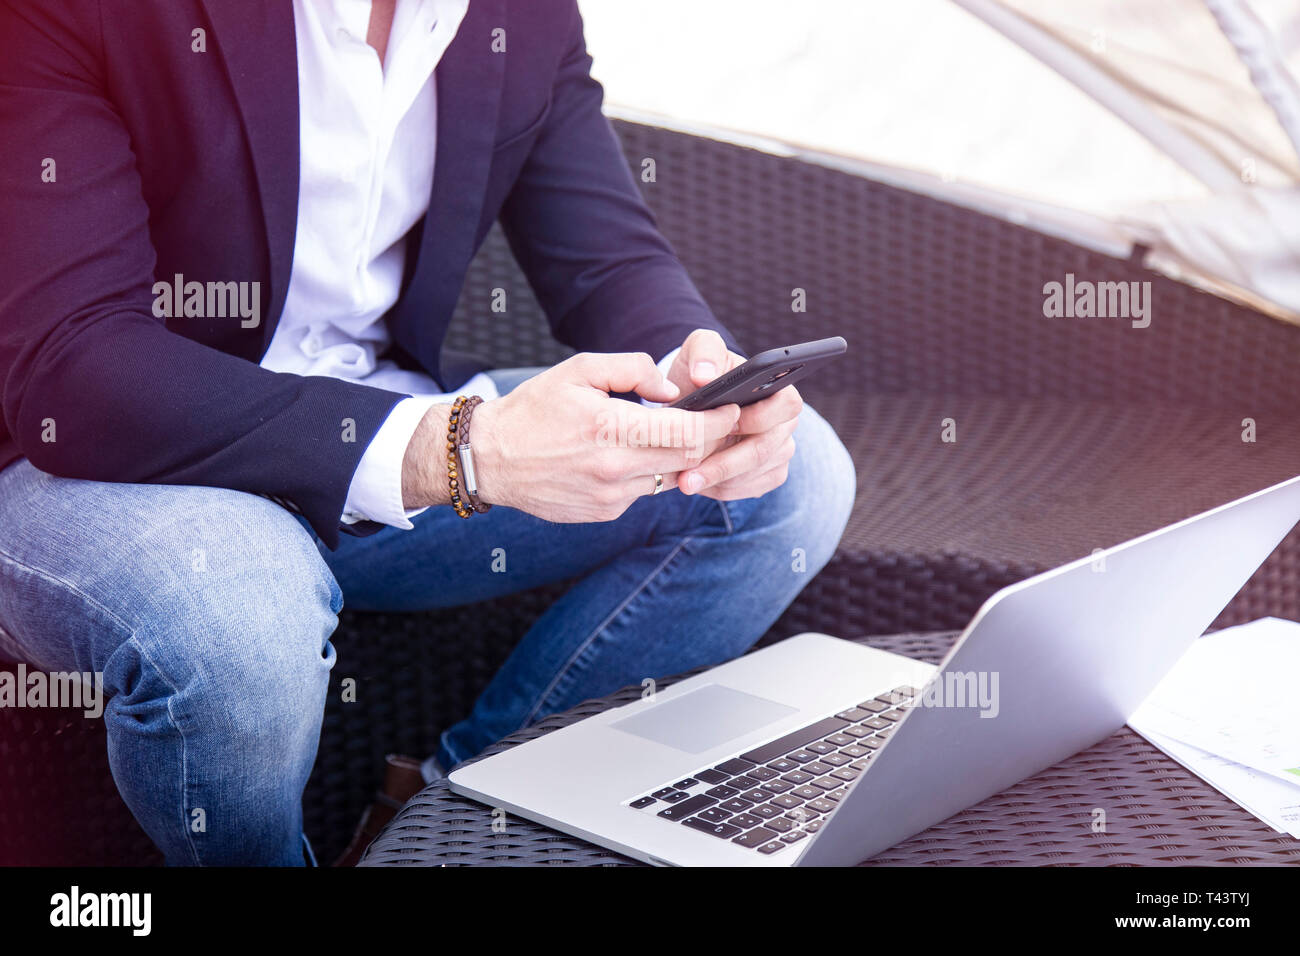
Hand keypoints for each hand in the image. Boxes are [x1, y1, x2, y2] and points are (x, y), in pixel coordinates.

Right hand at [432, 352, 739, 521]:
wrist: (488, 459)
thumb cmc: (533, 409)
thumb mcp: (578, 371)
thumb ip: (631, 370)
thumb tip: (671, 388)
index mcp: (610, 429)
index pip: (688, 433)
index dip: (720, 421)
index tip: (732, 408)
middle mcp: (614, 469)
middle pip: (689, 459)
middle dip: (712, 440)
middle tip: (721, 421)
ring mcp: (610, 497)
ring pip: (670, 478)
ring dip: (681, 459)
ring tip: (677, 435)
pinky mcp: (604, 513)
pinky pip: (643, 492)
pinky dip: (649, 473)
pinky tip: (634, 456)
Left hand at [666, 329, 801, 500]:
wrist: (695, 401)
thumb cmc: (702, 372)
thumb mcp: (699, 350)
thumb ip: (704, 352)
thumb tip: (704, 375)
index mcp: (780, 390)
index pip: (786, 406)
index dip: (758, 418)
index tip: (726, 425)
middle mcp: (785, 424)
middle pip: (764, 449)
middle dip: (725, 463)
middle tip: (688, 474)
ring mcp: (779, 452)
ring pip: (752, 474)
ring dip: (717, 480)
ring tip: (684, 482)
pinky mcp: (767, 475)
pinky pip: (746, 489)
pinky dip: (720, 488)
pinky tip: (697, 484)